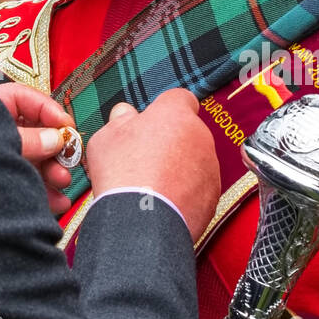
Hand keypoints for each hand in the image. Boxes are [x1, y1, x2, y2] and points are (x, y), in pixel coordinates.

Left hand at [0, 82, 77, 214]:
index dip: (50, 111)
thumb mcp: (0, 140)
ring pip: (30, 160)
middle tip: (67, 165)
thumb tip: (57, 139)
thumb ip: (29, 139)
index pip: (26, 98)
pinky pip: (21, 180)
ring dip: (51, 173)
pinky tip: (55, 202)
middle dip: (54, 150)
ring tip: (62, 186)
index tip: (68, 128)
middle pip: (33, 133)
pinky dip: (39, 190)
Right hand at [84, 90, 220, 241]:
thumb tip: (125, 114)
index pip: (179, 98)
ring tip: (151, 184)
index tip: (151, 122)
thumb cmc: (123, 175)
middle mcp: (199, 136)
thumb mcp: (106, 138)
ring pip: (194, 159)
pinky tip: (163, 201)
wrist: (142, 221)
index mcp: (175, 114)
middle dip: (170, 140)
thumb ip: (119, 120)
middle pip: (186, 131)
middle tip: (145, 157)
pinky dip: (186, 191)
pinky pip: (199, 186)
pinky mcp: (213, 195)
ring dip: (179, 167)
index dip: (164, 109)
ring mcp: (209, 166)